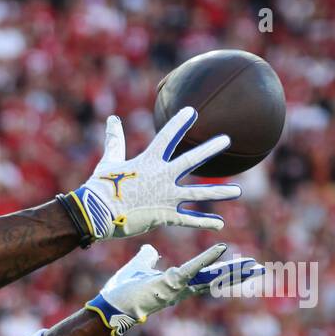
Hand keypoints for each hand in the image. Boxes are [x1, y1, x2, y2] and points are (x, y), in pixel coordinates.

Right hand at [67, 109, 241, 239]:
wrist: (97, 213)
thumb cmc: (101, 187)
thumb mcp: (109, 161)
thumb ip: (115, 140)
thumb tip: (112, 119)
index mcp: (149, 161)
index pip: (168, 136)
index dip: (180, 123)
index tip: (192, 112)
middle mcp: (163, 176)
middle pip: (191, 159)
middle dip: (210, 148)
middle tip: (226, 140)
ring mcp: (166, 196)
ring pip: (199, 192)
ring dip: (219, 192)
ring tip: (237, 191)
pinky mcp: (165, 215)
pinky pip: (189, 219)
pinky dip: (205, 222)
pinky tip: (220, 224)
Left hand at [85, 243, 265, 335]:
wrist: (110, 306)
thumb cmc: (122, 291)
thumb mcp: (138, 269)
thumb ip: (147, 258)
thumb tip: (151, 250)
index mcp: (176, 284)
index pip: (205, 276)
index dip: (222, 271)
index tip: (239, 266)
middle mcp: (181, 289)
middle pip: (215, 279)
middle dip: (237, 274)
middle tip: (260, 269)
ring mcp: (178, 287)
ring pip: (210, 277)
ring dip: (232, 270)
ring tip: (253, 266)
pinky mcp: (170, 282)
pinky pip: (192, 268)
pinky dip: (207, 258)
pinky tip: (222, 248)